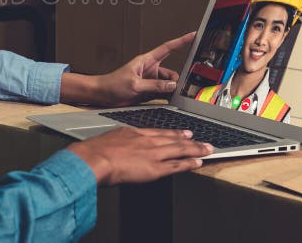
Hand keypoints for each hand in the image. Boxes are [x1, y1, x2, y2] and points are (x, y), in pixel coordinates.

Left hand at [61, 32, 194, 106]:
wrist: (102, 95)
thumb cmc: (112, 84)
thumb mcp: (134, 85)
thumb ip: (154, 85)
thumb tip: (172, 85)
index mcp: (146, 60)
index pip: (168, 48)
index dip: (181, 41)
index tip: (193, 35)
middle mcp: (150, 69)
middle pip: (172, 72)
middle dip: (175, 80)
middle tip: (174, 89)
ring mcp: (150, 80)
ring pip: (169, 83)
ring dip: (171, 90)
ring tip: (166, 97)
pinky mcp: (149, 91)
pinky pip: (164, 92)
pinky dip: (167, 96)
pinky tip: (168, 100)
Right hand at [67, 127, 212, 185]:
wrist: (94, 158)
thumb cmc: (95, 151)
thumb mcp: (106, 140)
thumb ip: (117, 143)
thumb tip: (117, 149)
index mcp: (134, 133)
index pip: (158, 132)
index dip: (172, 133)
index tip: (182, 133)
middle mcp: (146, 141)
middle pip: (172, 139)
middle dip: (189, 140)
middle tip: (201, 140)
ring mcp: (152, 154)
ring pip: (179, 150)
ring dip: (195, 150)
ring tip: (207, 149)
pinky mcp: (154, 168)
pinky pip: (176, 165)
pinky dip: (189, 163)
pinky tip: (198, 162)